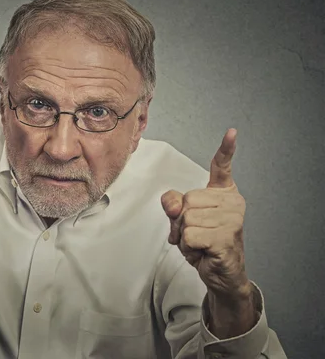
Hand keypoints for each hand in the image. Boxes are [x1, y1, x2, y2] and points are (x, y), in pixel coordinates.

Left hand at [161, 129, 250, 300]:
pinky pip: (190, 236)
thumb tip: (172, 204)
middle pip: (186, 200)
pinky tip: (204, 251)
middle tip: (196, 234)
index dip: (226, 150)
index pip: (222, 167)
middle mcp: (232, 202)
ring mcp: (232, 219)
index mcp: (223, 194)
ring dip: (185, 236)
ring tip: (200, 243)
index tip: (232, 132)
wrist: (221, 274)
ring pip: (186, 219)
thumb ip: (173, 205)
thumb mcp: (182, 220)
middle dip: (181, 221)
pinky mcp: (226, 237)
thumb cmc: (204, 243)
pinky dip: (189, 247)